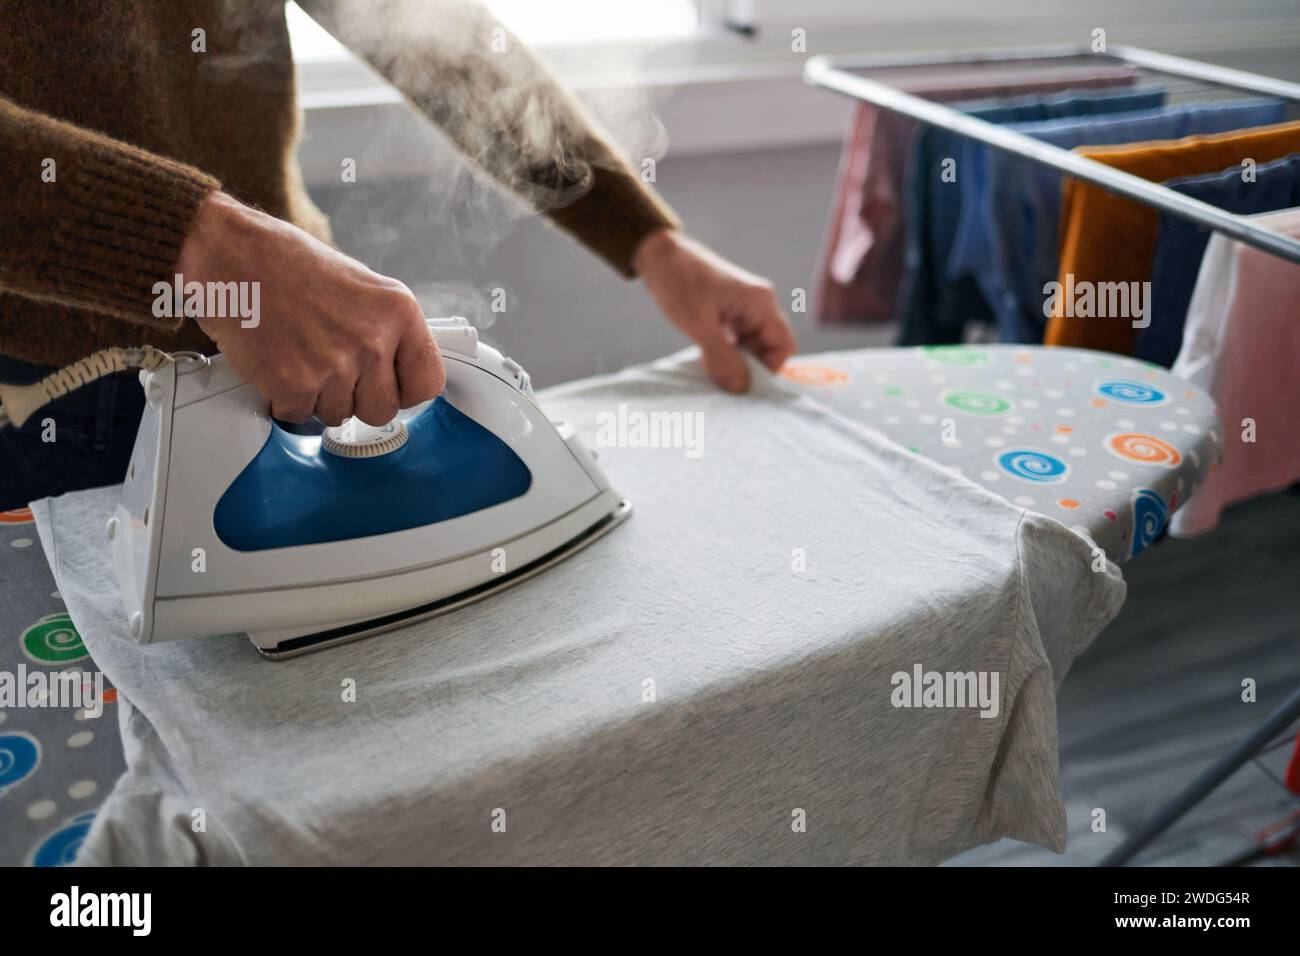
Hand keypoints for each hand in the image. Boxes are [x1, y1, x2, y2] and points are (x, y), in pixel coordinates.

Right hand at [176, 191, 444, 424]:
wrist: (231, 254)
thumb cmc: (289, 264)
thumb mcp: (362, 286)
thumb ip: (386, 329)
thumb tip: (398, 370)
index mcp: (399, 311)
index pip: (428, 382)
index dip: (404, 390)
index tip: (389, 386)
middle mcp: (373, 340)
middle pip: (382, 410)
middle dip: (356, 399)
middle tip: (330, 368)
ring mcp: (335, 366)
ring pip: (338, 415)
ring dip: (317, 397)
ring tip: (299, 354)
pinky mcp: (294, 385)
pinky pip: (299, 416)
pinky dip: (283, 399)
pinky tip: (276, 362)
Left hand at [633, 229, 794, 392]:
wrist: (658, 256)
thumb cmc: (680, 283)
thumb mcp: (699, 325)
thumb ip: (721, 357)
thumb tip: (741, 387)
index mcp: (761, 303)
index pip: (783, 346)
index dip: (767, 368)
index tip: (741, 381)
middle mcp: (760, 304)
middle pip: (769, 348)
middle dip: (750, 366)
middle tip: (723, 377)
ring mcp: (746, 308)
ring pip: (752, 345)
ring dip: (737, 359)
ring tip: (713, 367)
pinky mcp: (731, 311)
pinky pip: (739, 339)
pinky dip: (728, 351)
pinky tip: (710, 357)